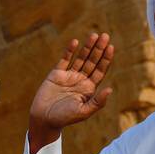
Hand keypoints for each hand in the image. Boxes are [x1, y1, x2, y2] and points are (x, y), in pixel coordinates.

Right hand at [28, 33, 113, 153]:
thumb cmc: (64, 118)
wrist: (43, 119)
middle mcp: (80, 80)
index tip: (111, 47)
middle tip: (105, 36)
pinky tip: (75, 42)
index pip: (100, 70)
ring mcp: (68, 76)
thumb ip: (97, 101)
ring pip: (80, 58)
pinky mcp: (56, 74)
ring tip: (94, 35)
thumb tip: (110, 89)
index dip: (106, 59)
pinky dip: (70, 51)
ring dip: (87, 47)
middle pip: (92, 61)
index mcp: (89, 88)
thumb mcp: (83, 112)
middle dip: (99, 49)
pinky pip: (64, 60)